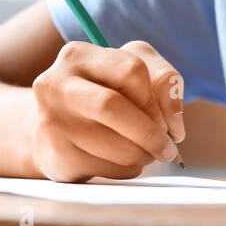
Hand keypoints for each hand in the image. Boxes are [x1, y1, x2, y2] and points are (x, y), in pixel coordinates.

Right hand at [30, 39, 184, 181]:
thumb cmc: (102, 97)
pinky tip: (119, 162)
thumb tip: (174, 124)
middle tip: (165, 148)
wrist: (55, 131)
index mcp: (79, 55)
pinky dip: (126, 170)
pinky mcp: (54, 155)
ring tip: (144, 154)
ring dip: (142, 155)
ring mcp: (50, 120)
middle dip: (150, 133)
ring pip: (115, 145)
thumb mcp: (132, 75)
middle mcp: (56, 83)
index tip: (166, 120)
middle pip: (112, 106)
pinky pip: (106, 169)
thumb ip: (163, 83)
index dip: (157, 100)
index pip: (132, 69)